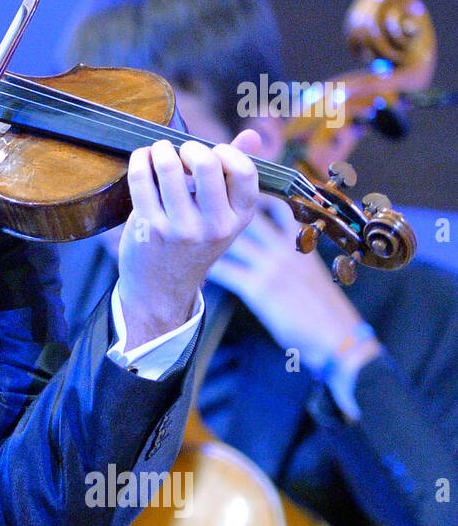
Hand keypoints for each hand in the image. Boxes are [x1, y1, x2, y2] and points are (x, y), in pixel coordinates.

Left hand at [116, 133, 260, 347]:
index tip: (212, 152)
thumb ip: (235, 175)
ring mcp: (181, 228)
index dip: (227, 151)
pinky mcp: (150, 227)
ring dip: (160, 149)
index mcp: (239, 218)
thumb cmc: (193, 241)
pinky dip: (139, 160)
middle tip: (181, 151)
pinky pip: (141, 179)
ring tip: (158, 152)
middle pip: (206, 163)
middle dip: (190, 146)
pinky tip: (141, 160)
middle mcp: (214, 225)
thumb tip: (253, 134)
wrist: (162, 287)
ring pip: (169, 167)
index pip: (245, 171)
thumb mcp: (223, 215)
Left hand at [207, 198, 373, 374]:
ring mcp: (270, 267)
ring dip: (208, 236)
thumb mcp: (311, 270)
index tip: (232, 188)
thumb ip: (292, 251)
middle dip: (223, 208)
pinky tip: (194, 266)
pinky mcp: (258, 289)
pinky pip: (225, 271)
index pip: (277, 206)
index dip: (254, 194)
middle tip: (200, 207)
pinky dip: (208, 267)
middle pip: (249, 216)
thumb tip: (271, 239)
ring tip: (191, 233)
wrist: (336, 337)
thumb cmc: (324, 307)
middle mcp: (284, 248)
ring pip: (232, 240)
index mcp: (300, 241)